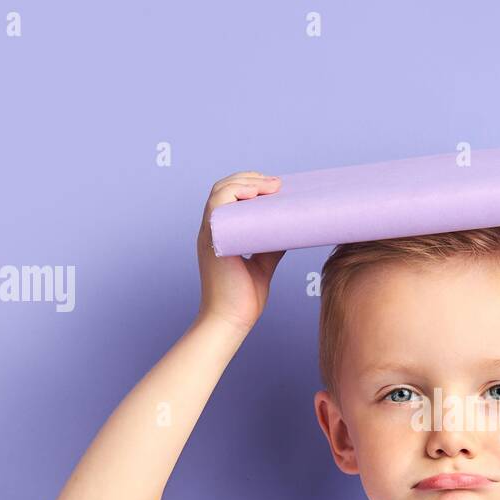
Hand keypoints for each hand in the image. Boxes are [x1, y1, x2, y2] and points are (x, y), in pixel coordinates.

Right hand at [196, 171, 286, 331]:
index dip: (250, 184)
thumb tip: (289, 230)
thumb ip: (271, 246)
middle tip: (277, 183)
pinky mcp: (212, 240)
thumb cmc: (244, 299)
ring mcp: (210, 233)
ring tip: (271, 185)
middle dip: (250, 178)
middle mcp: (213, 230)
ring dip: (246, 182)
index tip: (274, 186)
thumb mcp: (263, 264)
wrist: (232, 320)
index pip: (229, 197)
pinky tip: (255, 193)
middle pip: (224, 188)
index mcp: (222, 233)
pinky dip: (235, 192)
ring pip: (220, 191)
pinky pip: (217, 204)